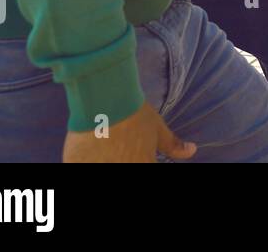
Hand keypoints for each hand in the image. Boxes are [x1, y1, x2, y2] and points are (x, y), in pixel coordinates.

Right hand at [62, 101, 196, 162]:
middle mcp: (121, 168)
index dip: (142, 160)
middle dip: (121, 159)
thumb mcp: (157, 128)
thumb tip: (192, 151)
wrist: (105, 99)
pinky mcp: (75, 164)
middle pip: (123, 166)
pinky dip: (81, 160)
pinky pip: (78, 165)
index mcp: (142, 165)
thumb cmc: (134, 113)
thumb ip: (173, 145)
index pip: (148, 169)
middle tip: (116, 147)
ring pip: (102, 167)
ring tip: (104, 148)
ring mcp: (97, 168)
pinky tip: (85, 152)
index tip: (133, 152)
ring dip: (103, 161)